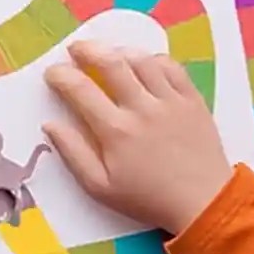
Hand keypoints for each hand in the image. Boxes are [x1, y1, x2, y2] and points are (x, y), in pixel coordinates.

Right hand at [43, 41, 231, 234]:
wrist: (203, 203)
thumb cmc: (147, 198)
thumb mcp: (100, 187)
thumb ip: (73, 154)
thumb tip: (51, 125)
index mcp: (115, 131)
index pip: (80, 89)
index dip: (60, 75)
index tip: (53, 73)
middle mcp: (142, 108)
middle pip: (110, 63)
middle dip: (87, 50)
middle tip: (76, 49)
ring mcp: (170, 101)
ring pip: (141, 60)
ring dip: (119, 51)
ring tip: (108, 54)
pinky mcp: (192, 99)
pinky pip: (171, 67)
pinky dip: (153, 59)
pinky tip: (144, 64)